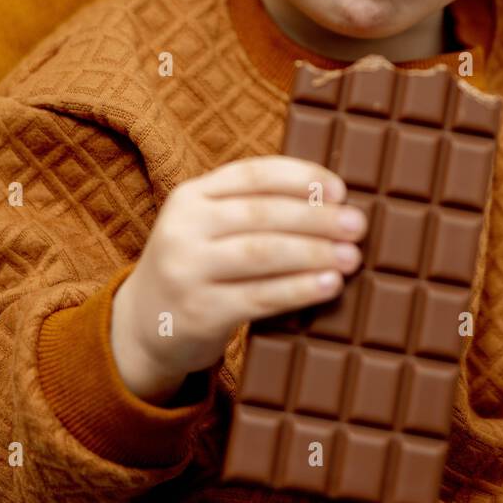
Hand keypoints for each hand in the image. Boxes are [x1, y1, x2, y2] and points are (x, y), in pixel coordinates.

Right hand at [110, 156, 366, 403]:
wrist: (145, 328)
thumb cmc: (199, 267)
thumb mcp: (208, 226)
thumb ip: (254, 208)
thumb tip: (333, 203)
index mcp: (191, 195)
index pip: (254, 174)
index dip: (302, 178)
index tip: (340, 190)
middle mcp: (184, 227)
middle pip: (262, 214)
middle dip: (317, 218)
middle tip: (358, 225)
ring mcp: (187, 271)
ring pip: (262, 253)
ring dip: (314, 253)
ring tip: (351, 257)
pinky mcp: (199, 312)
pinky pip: (259, 296)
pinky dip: (299, 290)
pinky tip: (329, 286)